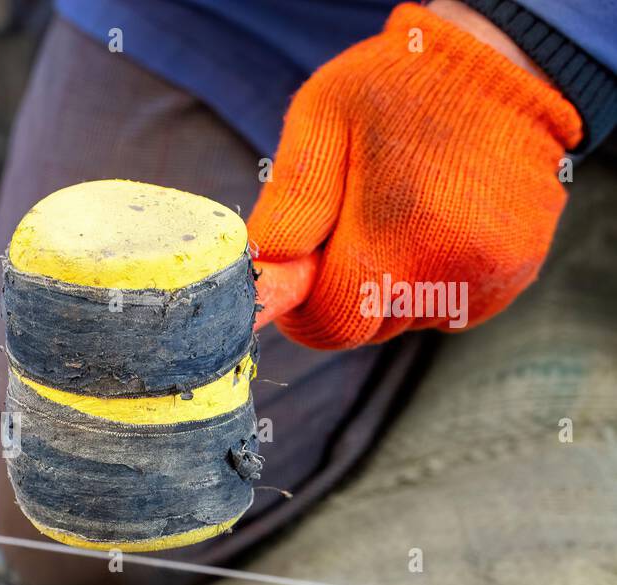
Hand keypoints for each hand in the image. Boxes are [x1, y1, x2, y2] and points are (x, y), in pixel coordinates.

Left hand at [248, 2, 580, 347]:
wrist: (503, 59)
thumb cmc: (397, 86)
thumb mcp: (323, 117)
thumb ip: (291, 199)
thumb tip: (267, 269)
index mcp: (393, 233)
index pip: (328, 324)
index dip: (301, 304)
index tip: (299, 266)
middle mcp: (446, 267)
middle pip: (365, 328)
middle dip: (342, 292)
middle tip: (348, 226)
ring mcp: (487, 275)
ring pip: (405, 319)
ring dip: (386, 286)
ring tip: (397, 212)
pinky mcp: (514, 273)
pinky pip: (447, 305)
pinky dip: (428, 279)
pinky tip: (433, 222)